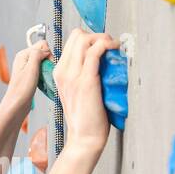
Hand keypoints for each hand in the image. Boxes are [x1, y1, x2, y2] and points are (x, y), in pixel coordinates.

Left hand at [0, 40, 49, 114]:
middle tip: (48, 72)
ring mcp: (27, 67)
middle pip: (43, 52)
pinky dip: (45, 74)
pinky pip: (42, 70)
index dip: (48, 53)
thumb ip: (37, 55)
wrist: (16, 106)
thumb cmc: (21, 90)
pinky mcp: (30, 76)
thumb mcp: (31, 69)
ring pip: (43, 62)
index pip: (42, 45)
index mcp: (23, 55)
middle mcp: (24, 59)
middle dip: (49, 61)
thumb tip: (45, 49)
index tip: (50, 64)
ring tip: (45, 78)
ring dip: (47, 68)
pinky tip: (43, 81)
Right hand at [53, 28, 114, 153]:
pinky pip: (95, 51)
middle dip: (97, 35)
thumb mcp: (77, 92)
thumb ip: (82, 75)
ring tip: (113, 49)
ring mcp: (73, 76)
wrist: (84, 138)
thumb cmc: (86, 118)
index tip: (103, 47)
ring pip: (85, 39)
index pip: (72, 41)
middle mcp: (63, 72)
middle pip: (77, 35)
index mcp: (59, 73)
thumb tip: (101, 60)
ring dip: (103, 39)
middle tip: (109, 47)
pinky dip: (106, 45)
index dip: (90, 39)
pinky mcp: (86, 81)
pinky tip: (114, 50)